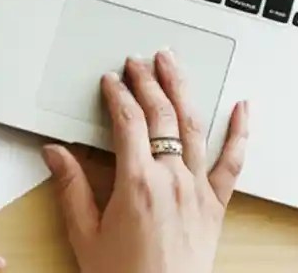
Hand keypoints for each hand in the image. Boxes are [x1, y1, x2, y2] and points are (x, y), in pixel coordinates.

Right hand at [43, 50, 250, 272]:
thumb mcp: (86, 235)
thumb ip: (71, 188)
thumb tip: (54, 152)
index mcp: (136, 183)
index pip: (128, 122)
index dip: (117, 95)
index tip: (110, 80)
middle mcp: (171, 179)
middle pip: (161, 114)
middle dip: (148, 81)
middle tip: (138, 61)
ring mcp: (198, 189)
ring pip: (194, 126)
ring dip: (183, 89)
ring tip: (174, 64)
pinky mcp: (216, 205)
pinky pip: (233, 162)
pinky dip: (240, 131)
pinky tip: (243, 107)